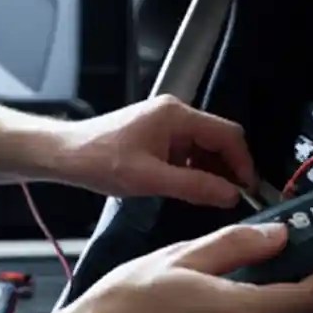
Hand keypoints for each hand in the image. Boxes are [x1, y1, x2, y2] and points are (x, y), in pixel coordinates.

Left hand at [58, 95, 255, 207]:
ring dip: (211, 172)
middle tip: (233, 198)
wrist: (64, 155)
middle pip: (218, 140)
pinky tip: (191, 190)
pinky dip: (194, 171)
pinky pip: (187, 153)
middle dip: (229, 169)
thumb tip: (230, 195)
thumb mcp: (150, 179)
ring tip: (213, 198)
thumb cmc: (98, 161)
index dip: (243, 163)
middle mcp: (174, 114)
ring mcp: (165, 124)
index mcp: (176, 115)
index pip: (228, 134)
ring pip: (203, 148)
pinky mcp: (156, 136)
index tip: (248, 189)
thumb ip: (194, 187)